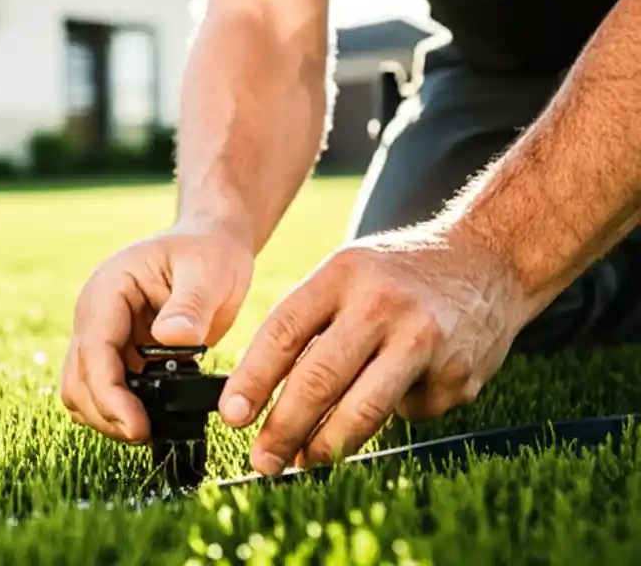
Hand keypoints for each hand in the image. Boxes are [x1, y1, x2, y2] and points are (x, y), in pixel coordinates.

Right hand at [61, 222, 253, 442]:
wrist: (211, 246)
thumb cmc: (209, 253)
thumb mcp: (208, 272)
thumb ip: (190, 304)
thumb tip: (170, 338)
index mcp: (108, 290)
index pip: (94, 351)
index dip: (110, 395)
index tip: (138, 427)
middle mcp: (95, 314)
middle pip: (78, 379)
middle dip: (106, 413)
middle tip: (148, 434)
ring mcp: (103, 335)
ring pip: (83, 391)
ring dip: (108, 417)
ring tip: (150, 430)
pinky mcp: (118, 353)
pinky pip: (104, 391)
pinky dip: (119, 411)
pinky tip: (152, 416)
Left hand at [218, 223, 531, 474]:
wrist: (489, 259)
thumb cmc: (397, 276)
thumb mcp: (346, 275)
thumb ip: (309, 326)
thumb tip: (260, 396)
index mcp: (342, 275)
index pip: (284, 333)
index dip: (253, 380)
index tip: (232, 417)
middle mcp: (382, 304)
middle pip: (320, 378)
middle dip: (284, 428)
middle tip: (263, 460)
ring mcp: (424, 340)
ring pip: (364, 409)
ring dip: (327, 446)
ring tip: (304, 461)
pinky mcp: (457, 374)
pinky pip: (409, 412)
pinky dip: (393, 415)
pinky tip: (400, 392)